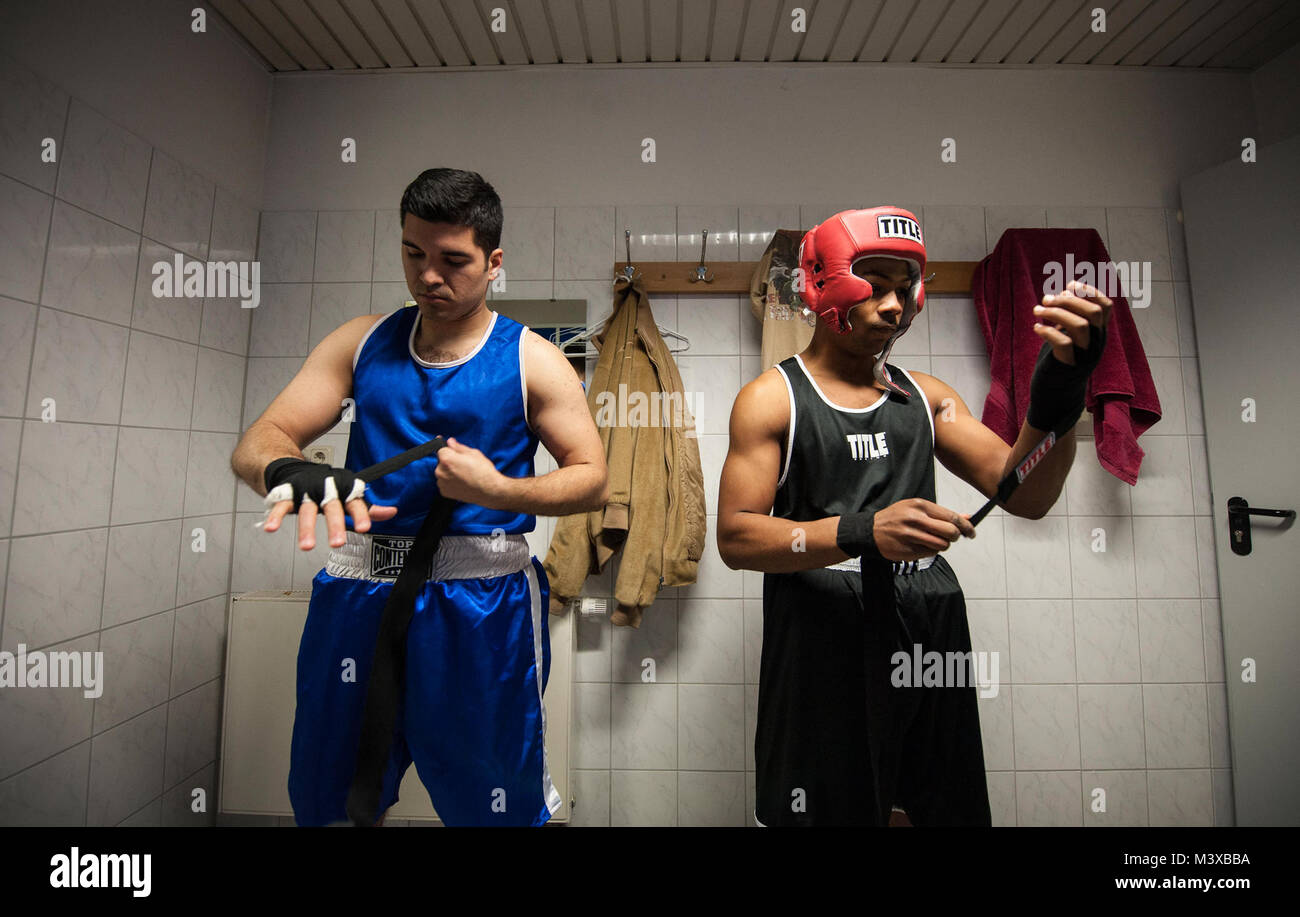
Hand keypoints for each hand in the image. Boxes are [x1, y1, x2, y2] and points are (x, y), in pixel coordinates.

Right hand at [262, 480, 397, 551]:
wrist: (295, 467)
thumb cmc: (326, 485)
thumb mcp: (348, 495)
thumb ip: (367, 508)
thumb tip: (391, 513)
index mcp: (343, 490)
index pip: (355, 503)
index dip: (360, 515)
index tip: (365, 528)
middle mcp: (325, 490)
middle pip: (331, 507)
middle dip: (335, 525)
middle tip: (337, 544)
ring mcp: (305, 492)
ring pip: (306, 510)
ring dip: (306, 528)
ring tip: (307, 546)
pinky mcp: (287, 494)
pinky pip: (281, 506)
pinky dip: (275, 517)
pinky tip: (271, 528)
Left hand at [434, 437, 506, 505]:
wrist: (489, 490)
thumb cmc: (483, 472)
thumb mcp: (474, 453)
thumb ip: (458, 447)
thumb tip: (450, 442)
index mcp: (446, 459)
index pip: (441, 450)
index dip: (449, 450)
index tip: (452, 451)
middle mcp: (441, 471)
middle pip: (441, 462)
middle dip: (449, 461)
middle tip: (463, 465)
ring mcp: (442, 483)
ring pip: (442, 473)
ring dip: (449, 472)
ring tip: (464, 475)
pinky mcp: (445, 492)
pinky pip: (444, 483)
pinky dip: (450, 482)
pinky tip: (462, 482)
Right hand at [871, 498, 974, 561]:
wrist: (870, 531)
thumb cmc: (895, 518)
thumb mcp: (917, 509)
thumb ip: (941, 514)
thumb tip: (966, 518)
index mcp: (919, 506)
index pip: (951, 517)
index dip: (965, 526)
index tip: (971, 532)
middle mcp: (915, 519)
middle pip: (950, 532)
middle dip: (954, 536)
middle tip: (950, 537)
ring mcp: (911, 536)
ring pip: (942, 545)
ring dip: (942, 545)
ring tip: (933, 541)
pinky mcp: (908, 550)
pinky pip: (930, 553)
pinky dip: (930, 551)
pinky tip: (921, 545)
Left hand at [1033, 280, 1112, 365]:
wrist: (1055, 394)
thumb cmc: (1060, 360)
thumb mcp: (1070, 336)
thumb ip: (1071, 317)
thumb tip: (1064, 293)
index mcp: (1099, 334)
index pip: (1106, 306)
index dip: (1089, 291)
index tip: (1069, 286)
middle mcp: (1096, 344)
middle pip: (1093, 312)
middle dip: (1068, 300)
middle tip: (1046, 299)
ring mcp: (1085, 356)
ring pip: (1080, 325)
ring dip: (1055, 313)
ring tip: (1037, 310)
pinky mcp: (1069, 366)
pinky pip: (1063, 343)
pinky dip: (1047, 331)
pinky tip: (1036, 328)